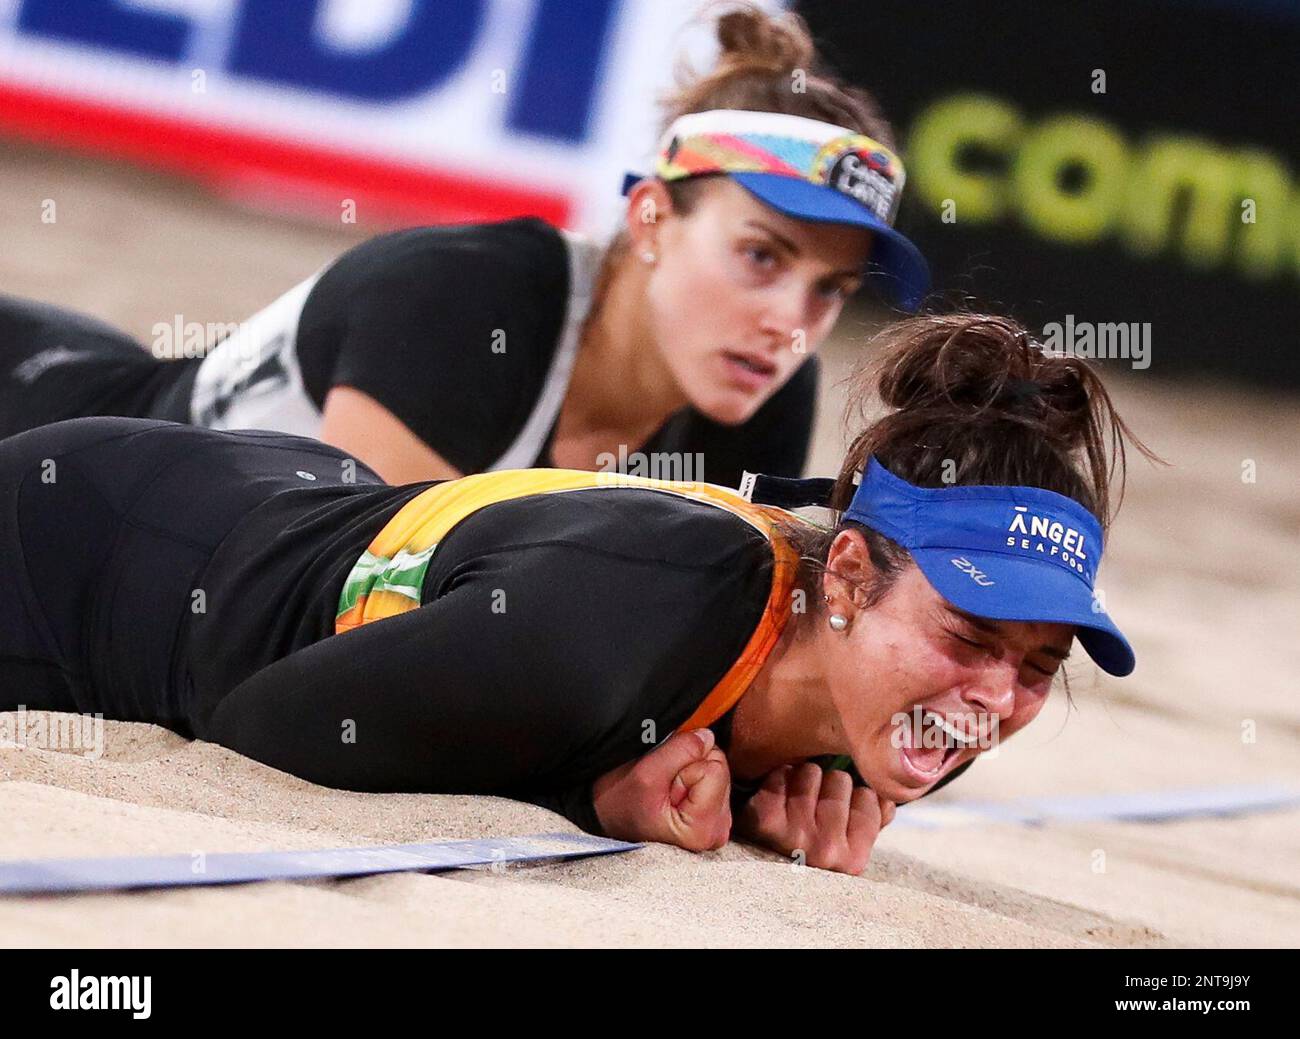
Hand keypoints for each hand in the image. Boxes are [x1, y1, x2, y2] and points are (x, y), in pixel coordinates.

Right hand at [591, 728, 730, 851]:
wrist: (607, 818)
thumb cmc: (621, 805)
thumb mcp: (646, 773)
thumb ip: (681, 751)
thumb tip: (707, 736)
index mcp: (705, 829)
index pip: (716, 768)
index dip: (686, 765)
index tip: (664, 785)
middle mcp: (718, 831)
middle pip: (719, 768)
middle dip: (690, 767)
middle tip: (663, 786)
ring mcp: (717, 824)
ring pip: (715, 770)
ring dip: (688, 772)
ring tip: (665, 790)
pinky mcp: (714, 815)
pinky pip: (712, 778)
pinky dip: (691, 778)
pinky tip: (673, 792)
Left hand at [734, 762, 895, 874]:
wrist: (753, 868)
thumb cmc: (808, 847)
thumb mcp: (849, 841)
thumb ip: (877, 816)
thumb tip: (892, 793)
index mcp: (853, 859)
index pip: (869, 798)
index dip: (853, 796)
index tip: (839, 809)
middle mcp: (826, 852)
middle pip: (839, 781)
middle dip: (827, 785)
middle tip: (812, 803)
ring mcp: (794, 836)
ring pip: (811, 772)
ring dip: (802, 779)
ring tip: (793, 799)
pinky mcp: (764, 821)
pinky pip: (781, 775)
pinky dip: (777, 778)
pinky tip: (775, 796)